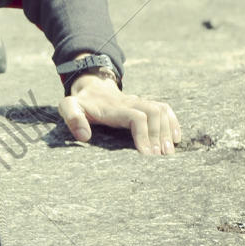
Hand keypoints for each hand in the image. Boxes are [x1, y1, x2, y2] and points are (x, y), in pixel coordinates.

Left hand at [58, 77, 180, 155]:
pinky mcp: (145, 104)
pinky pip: (164, 109)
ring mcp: (139, 102)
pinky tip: (176, 139)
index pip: (136, 117)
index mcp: (113, 107)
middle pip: (153, 113)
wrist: (91, 86)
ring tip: (169, 153)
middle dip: (159, 136)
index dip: (144, 135)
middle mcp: (130, 102)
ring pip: (161, 111)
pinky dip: (173, 122)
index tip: (146, 155)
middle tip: (161, 158)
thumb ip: (72, 118)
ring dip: (168, 131)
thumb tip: (84, 136)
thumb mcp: (68, 107)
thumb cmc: (80, 103)